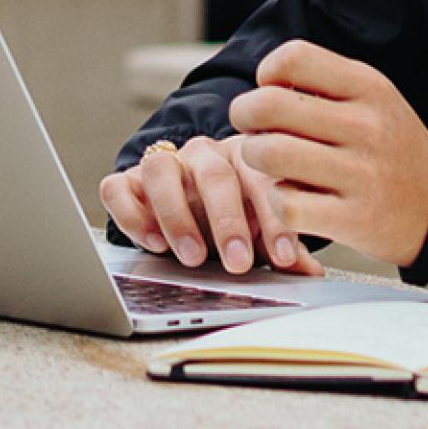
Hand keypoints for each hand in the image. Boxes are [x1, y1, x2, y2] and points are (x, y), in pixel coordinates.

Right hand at [99, 135, 308, 276]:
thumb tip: (310, 273)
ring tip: (191, 256)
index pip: (262, 180)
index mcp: (244, 158)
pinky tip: (152, 242)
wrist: (192, 196)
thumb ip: (284, 248)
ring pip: (160, 170)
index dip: (274, 220)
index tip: (284, 258)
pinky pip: (117, 187)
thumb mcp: (262, 230)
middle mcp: (202, 155)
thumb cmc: (235, 214)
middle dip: (227, 220)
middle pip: (213, 173)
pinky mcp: (127, 182)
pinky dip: (132, 214)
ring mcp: (163, 166)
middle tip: (238, 262)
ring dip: (176, 215)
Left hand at [225, 41, 427, 268]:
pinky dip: (275, 200)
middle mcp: (367, 126)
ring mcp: (362, 175)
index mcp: (370, 87)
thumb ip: (321, 84)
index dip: (267, 74)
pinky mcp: (353, 219)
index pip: (294, 58)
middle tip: (249, 127)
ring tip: (264, 160)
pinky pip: (285, 204)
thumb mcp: (371, 100)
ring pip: (271, 154)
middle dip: (244, 114)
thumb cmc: (388, 145)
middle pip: (270, 105)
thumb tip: (259, 84)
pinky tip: (287, 195)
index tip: (271, 91)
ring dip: (254, 157)